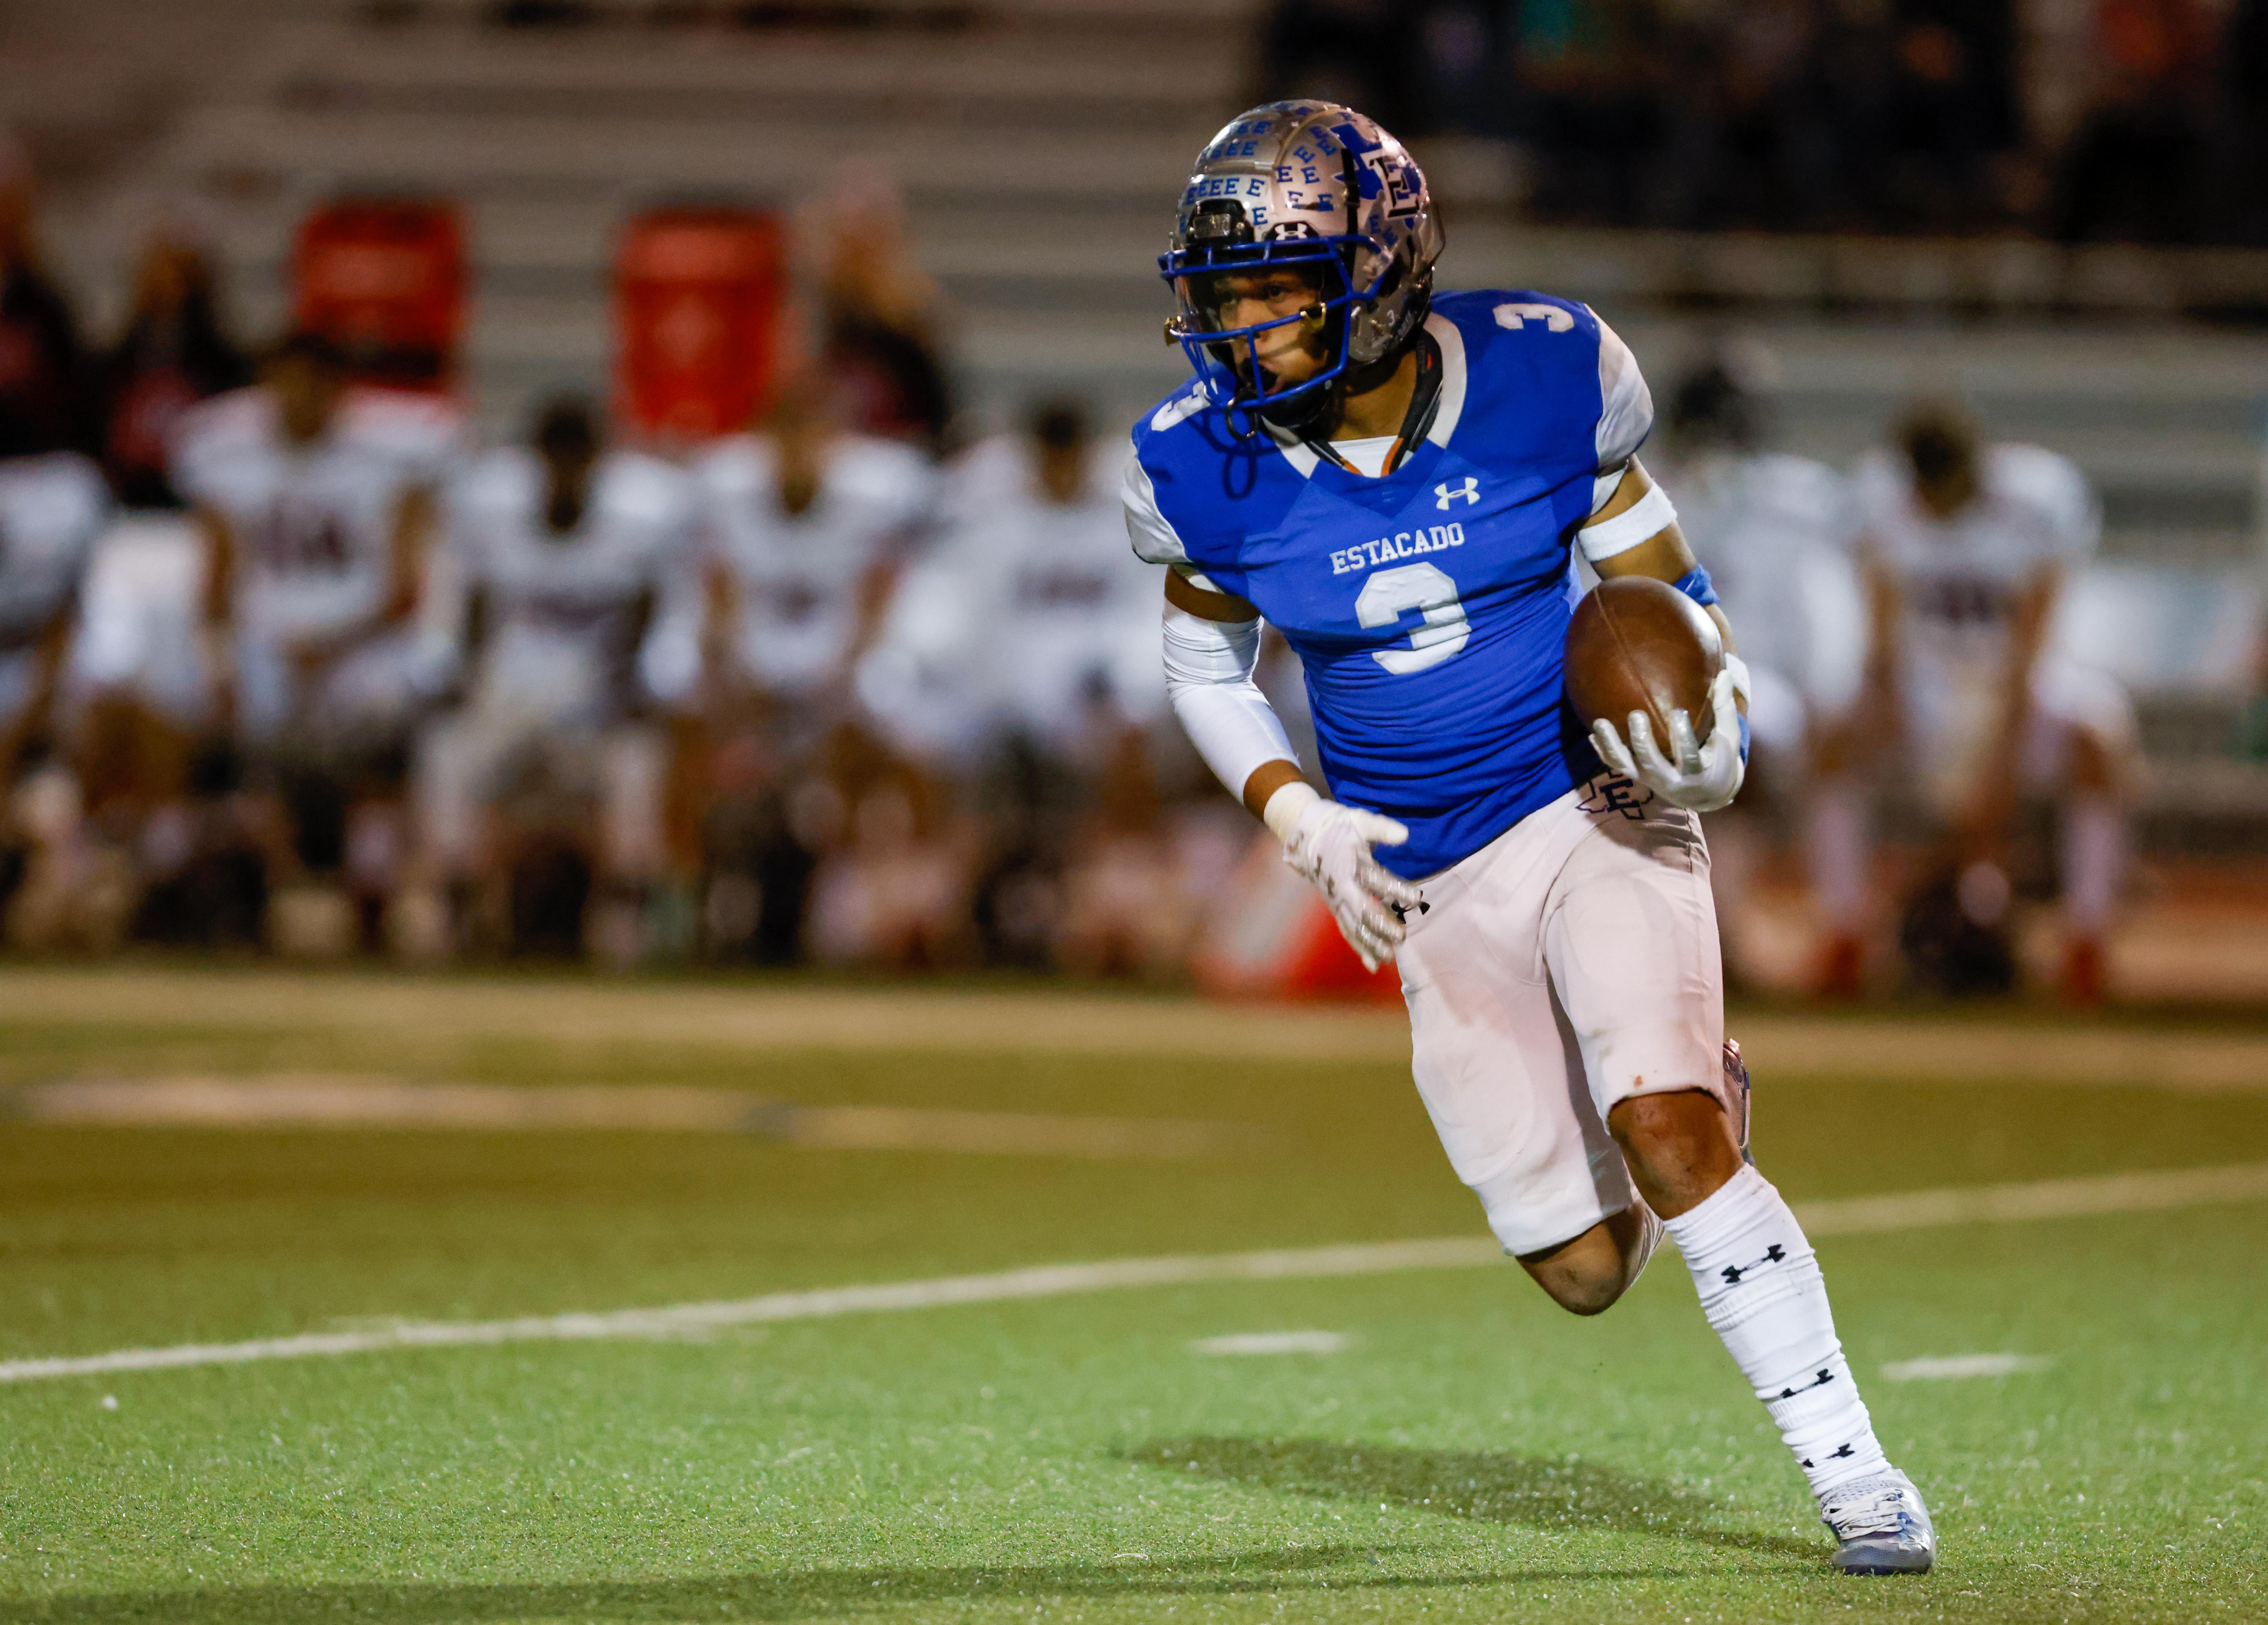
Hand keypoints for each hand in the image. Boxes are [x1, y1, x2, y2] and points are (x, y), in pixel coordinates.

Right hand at [1268, 785, 1422, 971]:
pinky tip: (1374, 965)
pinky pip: (1347, 931)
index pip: (1376, 879)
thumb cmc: (1339, 826)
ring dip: (1371, 943)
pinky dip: (1360, 948)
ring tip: (1390, 957)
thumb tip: (1405, 835)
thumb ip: (1382, 829)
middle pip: (1362, 910)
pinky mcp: (1337, 908)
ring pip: (1354, 926)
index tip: (1416, 896)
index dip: (1396, 888)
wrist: (1308, 836)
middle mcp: (1342, 887)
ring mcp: (1337, 900)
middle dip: (1381, 926)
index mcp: (1350, 864)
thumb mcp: (1360, 820)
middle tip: (1402, 936)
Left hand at [1592, 666, 1745, 812]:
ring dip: (1612, 745)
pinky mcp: (1637, 777)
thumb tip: (1726, 673)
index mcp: (1696, 772)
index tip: (1679, 712)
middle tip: (1636, 715)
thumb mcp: (1727, 738)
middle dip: (1642, 740)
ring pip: (1626, 766)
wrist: (1706, 794)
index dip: (1682, 736)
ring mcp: (1650, 780)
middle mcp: (1670, 781)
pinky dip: (1603, 750)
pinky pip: (1617, 766)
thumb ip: (1724, 708)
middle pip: (1651, 762)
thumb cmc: (1719, 759)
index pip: (1688, 756)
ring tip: (1600, 722)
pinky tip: (1592, 733)